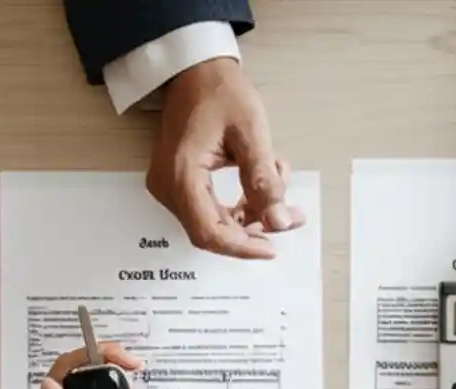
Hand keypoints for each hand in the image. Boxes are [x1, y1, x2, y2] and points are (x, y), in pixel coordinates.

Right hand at [148, 57, 305, 258]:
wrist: (195, 72)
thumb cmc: (218, 92)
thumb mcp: (251, 132)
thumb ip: (265, 181)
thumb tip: (279, 220)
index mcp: (181, 175)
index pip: (210, 232)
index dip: (243, 247)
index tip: (272, 248)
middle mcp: (168, 186)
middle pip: (212, 231)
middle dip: (253, 230)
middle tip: (287, 217)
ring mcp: (170, 186)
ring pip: (213, 222)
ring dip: (250, 216)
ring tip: (279, 193)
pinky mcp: (179, 183)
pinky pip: (209, 209)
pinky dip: (238, 206)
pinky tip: (260, 188)